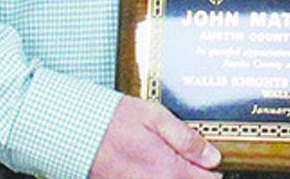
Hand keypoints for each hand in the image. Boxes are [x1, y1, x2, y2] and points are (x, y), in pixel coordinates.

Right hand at [89, 95, 222, 177]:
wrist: (77, 132)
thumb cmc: (115, 121)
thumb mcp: (156, 117)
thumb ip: (186, 139)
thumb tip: (212, 157)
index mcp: (167, 170)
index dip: (212, 173)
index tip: (210, 164)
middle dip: (194, 177)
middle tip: (192, 164)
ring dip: (175, 178)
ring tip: (169, 163)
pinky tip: (152, 169)